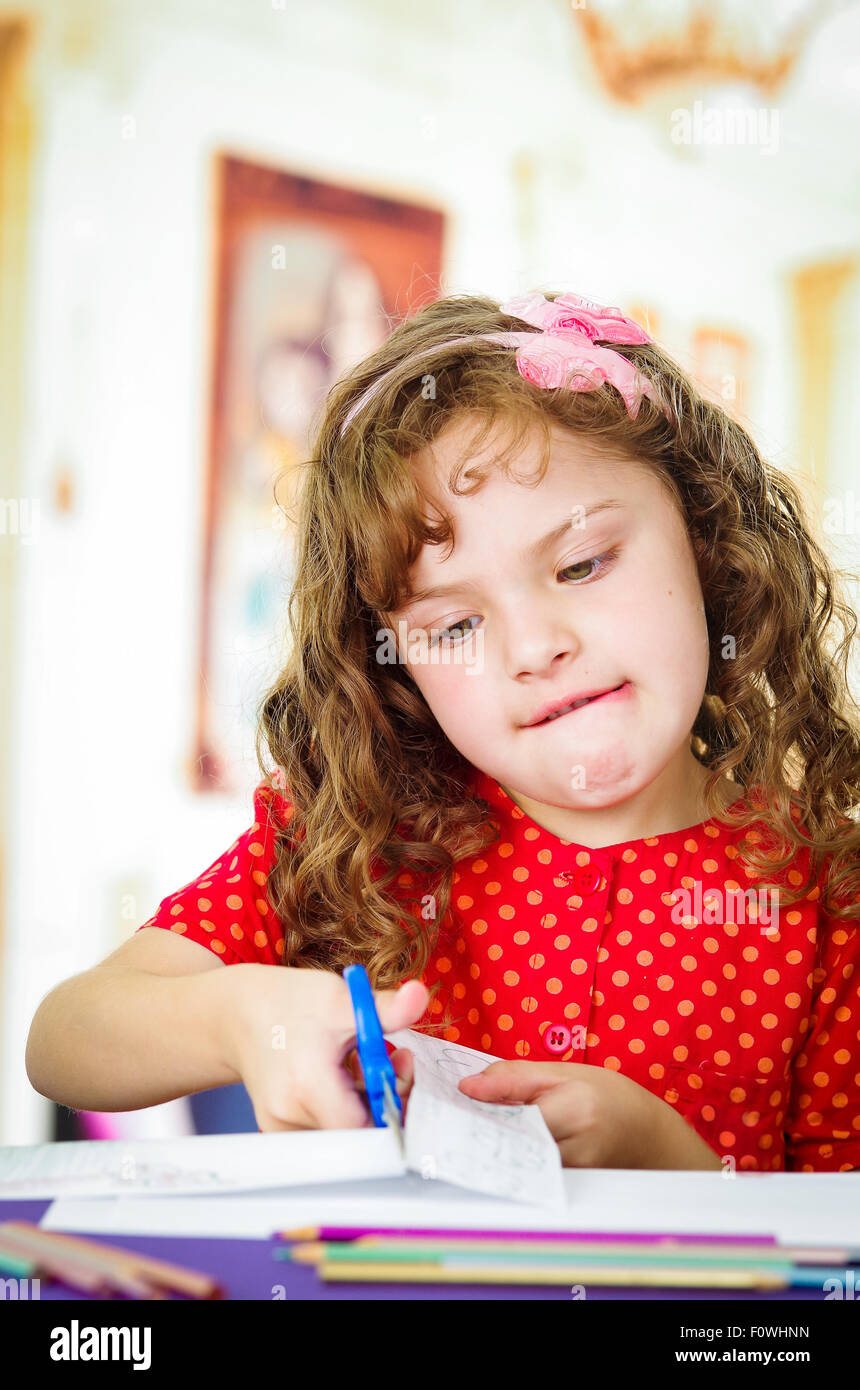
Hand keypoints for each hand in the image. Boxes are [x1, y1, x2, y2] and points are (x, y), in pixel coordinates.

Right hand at [221, 963, 427, 1131]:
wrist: (236, 1015)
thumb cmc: (288, 1003)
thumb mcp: (341, 998)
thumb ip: (386, 1007)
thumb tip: (421, 995)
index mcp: (307, 1086)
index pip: (366, 1126)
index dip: (392, 1102)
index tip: (399, 1066)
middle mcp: (289, 1117)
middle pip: (358, 1131)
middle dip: (384, 1095)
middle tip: (394, 1056)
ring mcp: (281, 1129)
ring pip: (343, 1131)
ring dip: (365, 1100)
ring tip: (363, 1060)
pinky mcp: (280, 1130)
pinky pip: (325, 1128)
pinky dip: (342, 1106)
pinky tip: (341, 1077)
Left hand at [457, 1060, 722, 1169]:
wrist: (647, 1136)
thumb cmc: (606, 1096)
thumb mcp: (563, 1073)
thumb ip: (515, 1077)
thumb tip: (468, 1086)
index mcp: (575, 1109)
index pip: (512, 1114)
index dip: (477, 1109)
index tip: (451, 1102)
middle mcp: (575, 1148)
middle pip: (509, 1143)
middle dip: (479, 1130)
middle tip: (452, 1119)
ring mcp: (572, 1174)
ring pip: (515, 1160)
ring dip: (491, 1145)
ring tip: (471, 1130)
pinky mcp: (567, 1189)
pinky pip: (527, 1171)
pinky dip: (509, 1158)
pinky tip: (498, 1146)